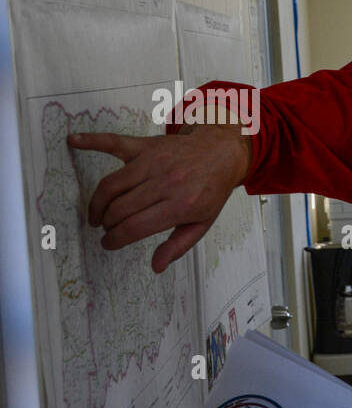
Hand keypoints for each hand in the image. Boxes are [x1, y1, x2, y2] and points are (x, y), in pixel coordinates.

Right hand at [68, 124, 251, 272]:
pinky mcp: (146, 146)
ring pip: (111, 186)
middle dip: (108, 224)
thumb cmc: (211, 191)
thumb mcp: (203, 223)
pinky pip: (114, 143)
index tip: (108, 244)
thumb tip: (157, 267)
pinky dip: (91, 140)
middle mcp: (165, 183)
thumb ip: (178, 246)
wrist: (221, 154)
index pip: (134, 227)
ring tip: (97, 215)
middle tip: (108, 230)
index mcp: (181, 205)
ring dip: (98, 204)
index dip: (115, 239)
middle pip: (119, 209)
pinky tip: (73, 141)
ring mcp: (153, 162)